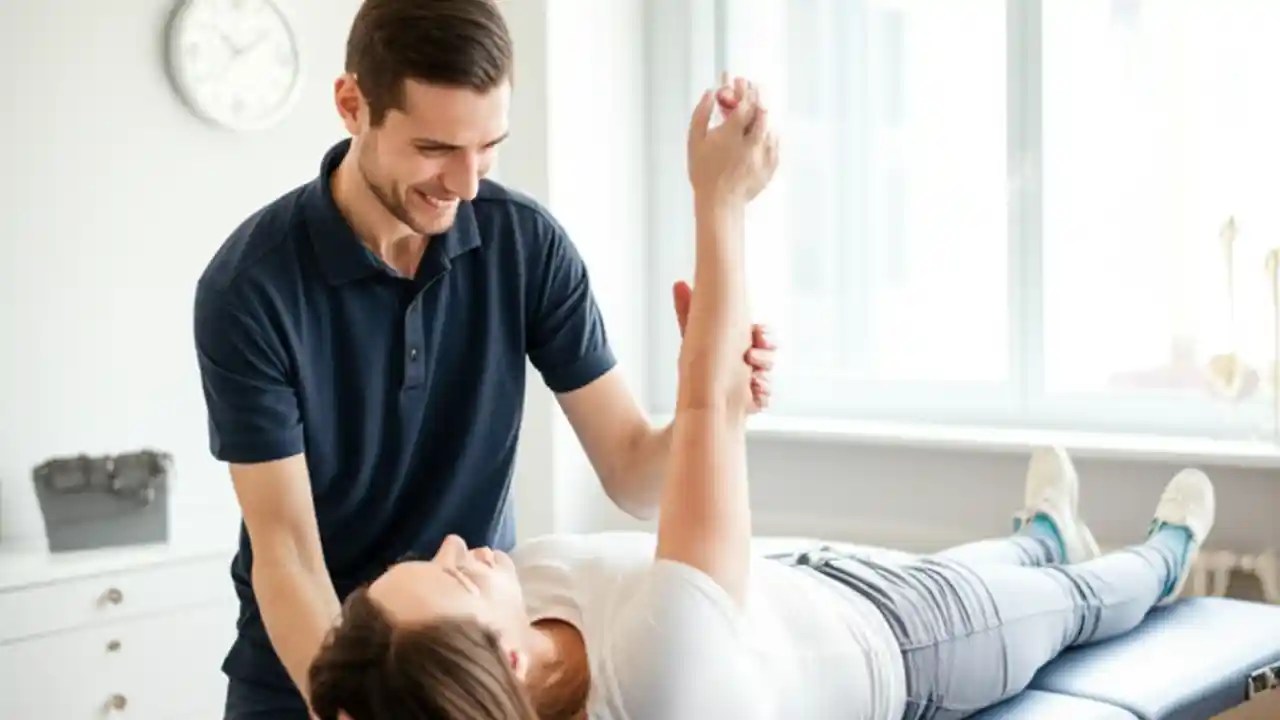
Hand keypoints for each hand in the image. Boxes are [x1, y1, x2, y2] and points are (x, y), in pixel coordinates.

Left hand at [672, 280, 774, 412]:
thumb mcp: (692, 335)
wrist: (692, 398)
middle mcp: (753, 362)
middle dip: (765, 354)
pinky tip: (751, 394)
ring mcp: (755, 383)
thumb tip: (679, 282)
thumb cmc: (697, 363)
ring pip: (769, 376)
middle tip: (751, 355)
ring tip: (751, 377)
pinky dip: (761, 395)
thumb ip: (688, 311)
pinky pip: (765, 399)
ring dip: (763, 376)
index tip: (756, 333)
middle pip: (771, 355)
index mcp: (743, 343)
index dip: (764, 333)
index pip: (764, 335)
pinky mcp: (753, 402)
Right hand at [686, 75, 779, 204]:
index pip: (745, 103)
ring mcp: (763, 155)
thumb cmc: (704, 173)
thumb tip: (710, 92)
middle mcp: (751, 144)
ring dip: (762, 115)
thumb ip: (701, 114)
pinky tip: (761, 133)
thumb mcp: (694, 142)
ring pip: (769, 126)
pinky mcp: (771, 166)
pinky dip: (769, 134)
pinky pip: (774, 143)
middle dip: (757, 96)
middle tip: (752, 90)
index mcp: (731, 135)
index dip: (744, 89)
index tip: (740, 81)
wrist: (720, 203)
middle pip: (762, 111)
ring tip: (754, 112)